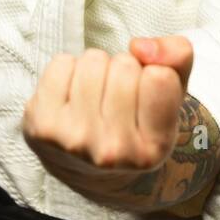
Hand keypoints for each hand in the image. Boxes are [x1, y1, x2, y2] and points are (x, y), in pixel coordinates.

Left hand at [22, 36, 194, 196]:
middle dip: (125, 71)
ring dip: (98, 69)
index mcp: (153, 149)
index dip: (156, 76)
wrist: (94, 172)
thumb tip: (140, 46)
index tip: (148, 100)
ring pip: (94, 60)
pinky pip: (62, 63)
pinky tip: (73, 98)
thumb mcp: (173, 96)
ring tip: (97, 97)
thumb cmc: (138, 125)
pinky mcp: (41, 125)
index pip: (160, 77)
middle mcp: (112, 151)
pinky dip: (70, 71)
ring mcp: (72, 140)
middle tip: (120, 100)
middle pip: (125, 65)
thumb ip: (178, 58)